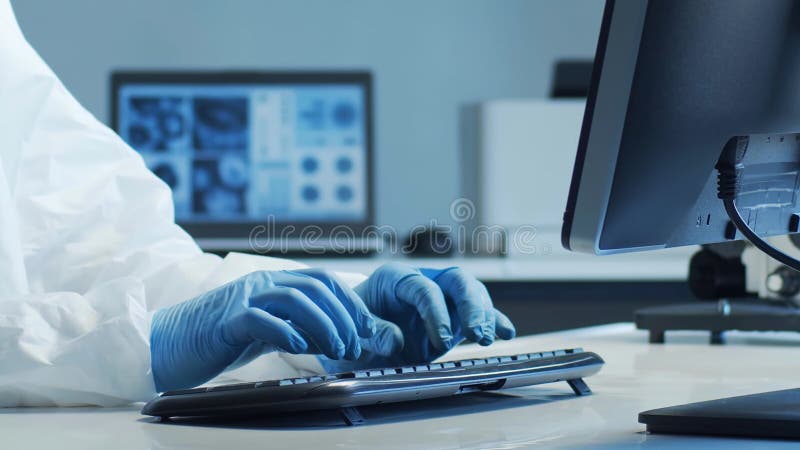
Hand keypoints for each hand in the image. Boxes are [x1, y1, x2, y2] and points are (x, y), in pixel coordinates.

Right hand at [150, 269, 374, 391]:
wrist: (167, 344)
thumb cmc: (219, 339)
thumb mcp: (268, 332)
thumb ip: (299, 330)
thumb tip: (338, 340)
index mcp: (273, 282)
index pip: (322, 280)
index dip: (350, 301)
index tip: (369, 327)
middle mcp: (262, 282)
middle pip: (315, 286)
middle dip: (343, 315)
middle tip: (355, 344)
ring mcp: (244, 297)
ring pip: (295, 298)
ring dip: (324, 324)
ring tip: (337, 349)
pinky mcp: (227, 319)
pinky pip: (262, 319)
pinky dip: (287, 332)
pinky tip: (299, 348)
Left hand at [320, 263, 514, 371]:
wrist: (356, 338)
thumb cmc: (353, 328)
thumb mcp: (356, 331)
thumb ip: (375, 334)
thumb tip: (398, 341)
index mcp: (396, 278)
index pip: (424, 288)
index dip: (436, 313)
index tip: (441, 340)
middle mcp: (423, 282)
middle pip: (456, 281)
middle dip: (470, 306)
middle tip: (477, 334)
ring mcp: (442, 298)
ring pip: (471, 294)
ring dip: (483, 315)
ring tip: (487, 339)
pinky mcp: (454, 316)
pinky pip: (478, 314)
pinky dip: (493, 321)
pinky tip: (506, 332)